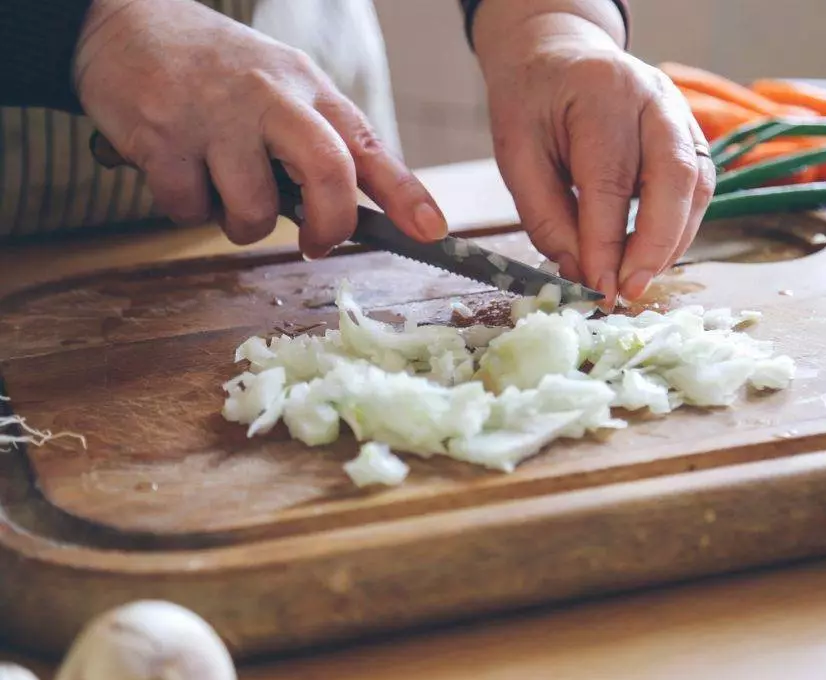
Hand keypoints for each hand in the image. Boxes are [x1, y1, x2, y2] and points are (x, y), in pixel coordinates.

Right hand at [72, 0, 446, 257]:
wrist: (125, 22)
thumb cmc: (217, 70)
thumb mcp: (283, 86)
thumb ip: (319, 139)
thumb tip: (356, 210)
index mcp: (308, 88)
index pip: (367, 144)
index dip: (406, 193)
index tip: (432, 230)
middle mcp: (270, 96)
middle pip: (328, 172)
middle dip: (329, 225)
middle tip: (316, 244)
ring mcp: (216, 116)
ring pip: (252, 211)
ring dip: (240, 224)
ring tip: (222, 188)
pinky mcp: (163, 137)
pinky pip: (189, 210)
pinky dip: (186, 207)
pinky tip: (177, 168)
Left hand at [473, 2, 715, 304]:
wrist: (556, 57)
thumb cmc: (532, 103)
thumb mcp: (516, 153)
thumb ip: (546, 215)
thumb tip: (583, 274)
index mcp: (601, 92)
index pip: (611, 179)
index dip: (607, 242)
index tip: (599, 288)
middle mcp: (653, 97)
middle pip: (674, 177)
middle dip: (655, 245)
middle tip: (630, 291)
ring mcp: (680, 112)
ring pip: (697, 185)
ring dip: (672, 242)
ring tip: (637, 279)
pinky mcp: (690, 133)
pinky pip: (698, 186)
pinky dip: (679, 227)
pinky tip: (650, 254)